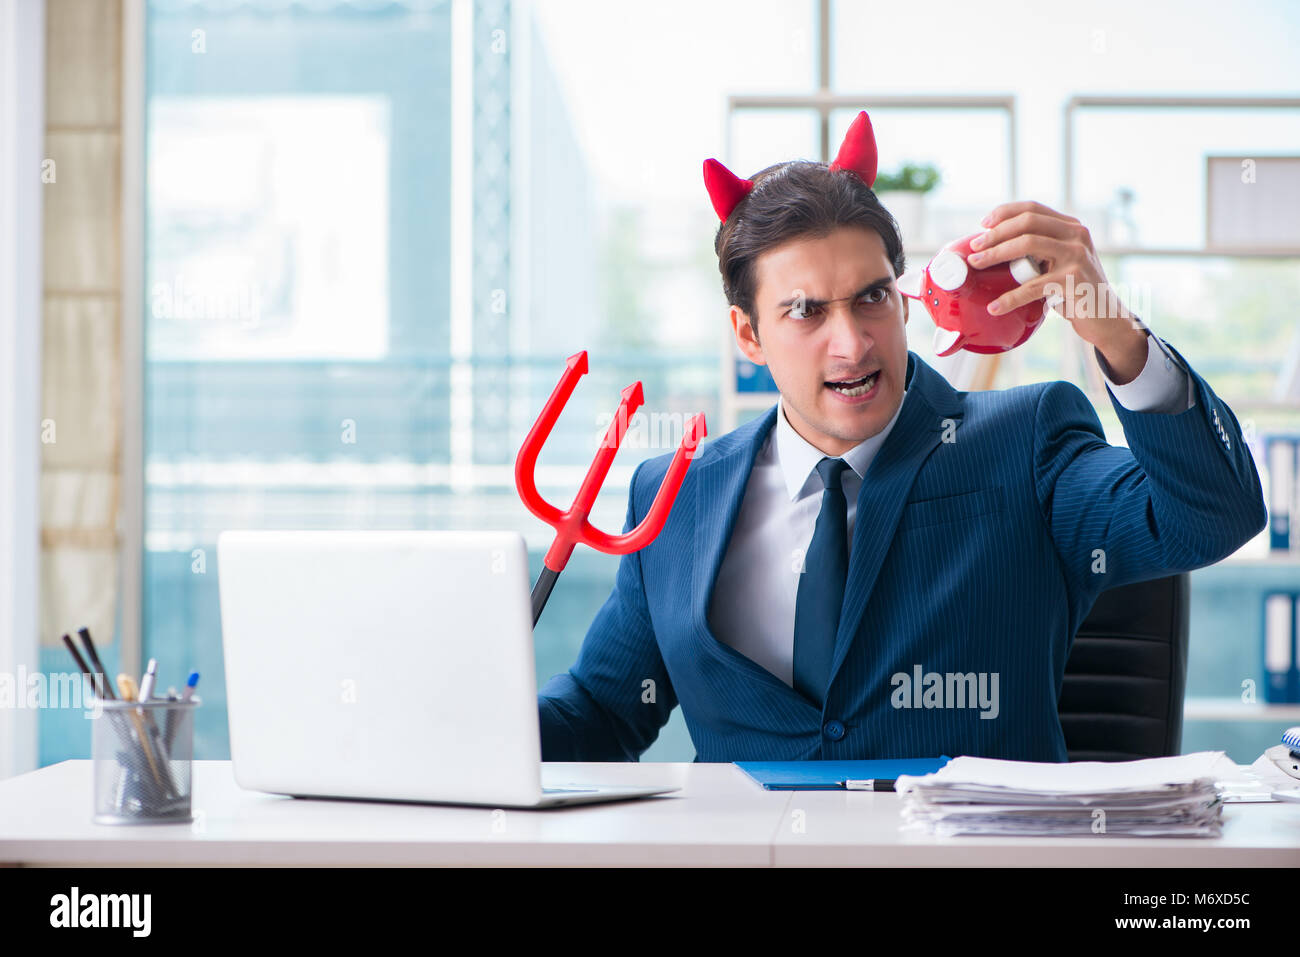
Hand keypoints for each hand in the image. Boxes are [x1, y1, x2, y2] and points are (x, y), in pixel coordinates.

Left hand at [967, 200, 1144, 355]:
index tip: (982, 225)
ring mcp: (1077, 255)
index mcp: (1071, 227)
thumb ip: (1038, 252)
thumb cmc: (1074, 291)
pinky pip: (1033, 286)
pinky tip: (994, 307)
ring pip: (1028, 244)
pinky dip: (1010, 298)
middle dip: (996, 234)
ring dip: (996, 254)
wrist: (1105, 318)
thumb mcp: (1058, 263)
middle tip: (974, 248)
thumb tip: (992, 250)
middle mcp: (1077, 235)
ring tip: (977, 265)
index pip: (1033, 209)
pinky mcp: (1074, 279)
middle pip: (1027, 222)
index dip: (1004, 213)